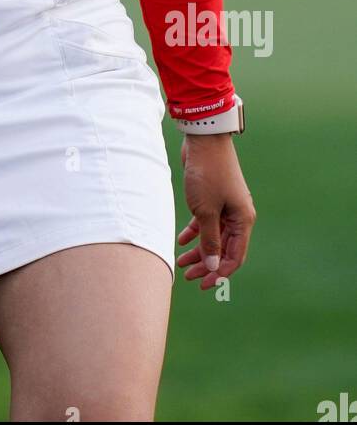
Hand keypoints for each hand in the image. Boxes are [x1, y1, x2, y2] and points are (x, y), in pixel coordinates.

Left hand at [176, 134, 255, 289]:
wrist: (204, 140)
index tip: (203, 284)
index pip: (235, 257)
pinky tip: (181, 240)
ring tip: (181, 262)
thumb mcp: (206, 211)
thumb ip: (210, 241)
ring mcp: (225, 206)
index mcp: (243, 221)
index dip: (220, 273)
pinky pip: (205, 221)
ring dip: (199, 250)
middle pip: (223, 248)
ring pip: (213, 236)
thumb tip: (214, 267)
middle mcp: (237, 215)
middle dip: (207, 264)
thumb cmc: (207, 175)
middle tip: (188, 277)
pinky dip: (194, 232)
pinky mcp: (212, 197)